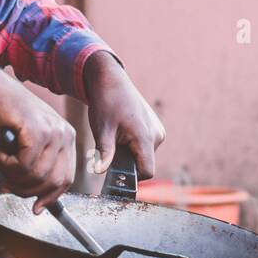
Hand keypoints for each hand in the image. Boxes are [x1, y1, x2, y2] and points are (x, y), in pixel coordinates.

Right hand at [0, 54, 76, 212]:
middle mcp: (65, 134)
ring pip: (36, 176)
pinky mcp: (35, 130)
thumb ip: (36, 169)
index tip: (36, 209)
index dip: (50, 198)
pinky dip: (5, 165)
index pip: (66, 179)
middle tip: (6, 185)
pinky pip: (23, 165)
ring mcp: (52, 131)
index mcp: (67, 138)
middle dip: (26, 190)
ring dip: (12, 176)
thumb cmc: (6, 118)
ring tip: (1, 161)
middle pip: (52, 182)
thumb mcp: (27, 145)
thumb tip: (38, 205)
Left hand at [83, 51, 165, 179]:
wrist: (111, 81)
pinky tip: (121, 132)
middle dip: (127, 162)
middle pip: (144, 163)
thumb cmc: (106, 103)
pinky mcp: (155, 127)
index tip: (115, 173)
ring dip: (129, 153)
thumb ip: (105, 154)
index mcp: (146, 137)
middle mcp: (157, 135)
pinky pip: (146, 145)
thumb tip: (99, 172)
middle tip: (109, 149)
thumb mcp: (102, 131)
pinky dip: (133, 144)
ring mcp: (158, 130)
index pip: (147, 172)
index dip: (131, 177)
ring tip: (115, 137)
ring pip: (144, 154)